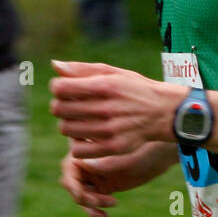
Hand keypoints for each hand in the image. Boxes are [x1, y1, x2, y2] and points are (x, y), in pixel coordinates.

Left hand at [49, 60, 183, 158]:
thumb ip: (82, 69)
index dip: (58, 88)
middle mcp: (107, 108)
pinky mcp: (112, 148)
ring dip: (68, 124)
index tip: (65, 89)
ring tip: (81, 119)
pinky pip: (77, 150)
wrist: (163, 112)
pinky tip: (86, 135)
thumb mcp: (113, 72)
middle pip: (59, 110)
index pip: (61, 89)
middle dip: (60, 105)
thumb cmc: (134, 89)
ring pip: (66, 130)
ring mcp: (109, 130)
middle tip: (71, 105)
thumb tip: (54, 66)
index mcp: (105, 85)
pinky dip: (77, 143)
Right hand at [59, 144, 172, 216]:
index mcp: (88, 149)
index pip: (68, 168)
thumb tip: (82, 164)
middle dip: (82, 196)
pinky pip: (91, 202)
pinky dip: (94, 211)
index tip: (85, 195)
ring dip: (90, 205)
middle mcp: (87, 161)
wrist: (160, 155)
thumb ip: (104, 163)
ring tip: (111, 203)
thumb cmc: (144, 150)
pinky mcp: (103, 186)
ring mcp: (94, 175)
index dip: (73, 184)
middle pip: (71, 184)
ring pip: (80, 195)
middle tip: (99, 202)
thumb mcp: (125, 158)